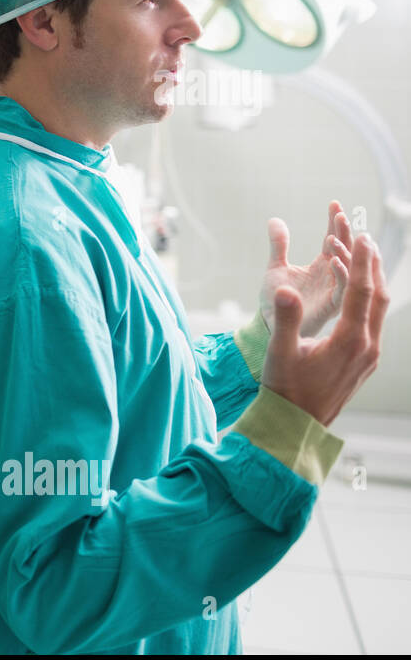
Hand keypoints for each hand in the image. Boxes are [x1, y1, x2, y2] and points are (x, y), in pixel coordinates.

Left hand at [259, 200, 353, 337]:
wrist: (269, 324)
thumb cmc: (276, 298)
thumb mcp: (275, 267)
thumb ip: (279, 245)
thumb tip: (275, 219)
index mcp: (322, 265)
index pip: (333, 239)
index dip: (335, 222)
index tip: (334, 204)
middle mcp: (332, 276)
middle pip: (345, 249)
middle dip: (345, 232)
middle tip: (341, 215)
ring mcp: (333, 290)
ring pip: (348, 267)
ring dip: (343, 251)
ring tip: (332, 237)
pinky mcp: (331, 306)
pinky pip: (342, 289)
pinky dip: (340, 274)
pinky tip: (333, 261)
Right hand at [261, 233, 386, 425]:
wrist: (296, 423)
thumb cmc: (286, 388)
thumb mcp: (281, 353)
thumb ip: (286, 319)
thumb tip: (284, 289)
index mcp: (349, 340)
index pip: (361, 292)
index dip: (360, 261)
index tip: (360, 236)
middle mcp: (367, 347)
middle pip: (378, 297)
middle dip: (373, 266)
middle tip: (365, 240)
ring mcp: (369, 356)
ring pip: (378, 311)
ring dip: (372, 284)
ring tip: (363, 261)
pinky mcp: (364, 362)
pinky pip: (372, 324)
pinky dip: (366, 302)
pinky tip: (355, 297)